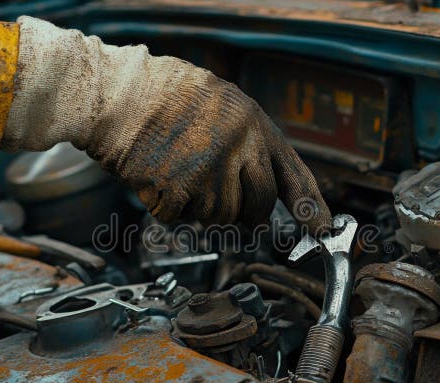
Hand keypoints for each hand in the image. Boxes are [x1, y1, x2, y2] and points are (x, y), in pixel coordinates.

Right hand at [2, 17, 330, 233]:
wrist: (118, 94)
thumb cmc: (164, 95)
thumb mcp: (222, 104)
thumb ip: (248, 142)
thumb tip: (266, 189)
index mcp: (253, 125)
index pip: (293, 174)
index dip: (310, 207)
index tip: (321, 231)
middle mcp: (238, 150)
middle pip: (257, 207)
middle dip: (244, 213)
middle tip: (219, 197)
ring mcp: (208, 173)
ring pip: (218, 216)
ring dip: (198, 204)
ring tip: (177, 168)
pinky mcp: (177, 192)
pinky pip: (180, 218)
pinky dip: (166, 205)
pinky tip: (157, 174)